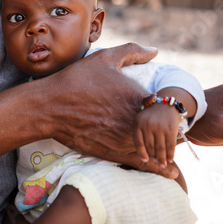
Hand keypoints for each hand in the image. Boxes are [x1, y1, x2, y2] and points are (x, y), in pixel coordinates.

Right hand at [42, 43, 179, 178]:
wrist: (51, 105)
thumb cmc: (78, 79)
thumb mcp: (105, 58)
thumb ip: (133, 51)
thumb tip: (154, 51)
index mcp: (139, 96)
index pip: (166, 107)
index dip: (167, 109)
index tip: (165, 109)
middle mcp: (136, 120)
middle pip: (163, 130)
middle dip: (167, 131)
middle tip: (169, 131)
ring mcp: (126, 139)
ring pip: (154, 147)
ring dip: (162, 148)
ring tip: (168, 149)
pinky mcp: (114, 153)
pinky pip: (142, 163)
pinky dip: (157, 168)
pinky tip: (171, 172)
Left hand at [133, 100, 179, 168]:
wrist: (167, 103)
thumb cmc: (153, 114)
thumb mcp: (141, 118)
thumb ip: (140, 133)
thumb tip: (143, 155)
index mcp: (138, 123)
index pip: (138, 143)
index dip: (142, 153)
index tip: (145, 160)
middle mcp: (148, 125)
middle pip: (150, 147)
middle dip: (154, 157)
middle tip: (157, 163)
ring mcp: (159, 127)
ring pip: (160, 148)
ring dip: (162, 159)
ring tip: (163, 165)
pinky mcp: (170, 129)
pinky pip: (170, 145)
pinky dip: (171, 154)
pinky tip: (171, 159)